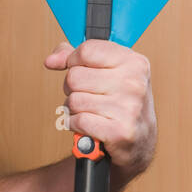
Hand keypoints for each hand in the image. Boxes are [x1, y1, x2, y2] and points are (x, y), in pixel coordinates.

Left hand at [44, 39, 156, 174]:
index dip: (74, 61)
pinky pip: (77, 121)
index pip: (86, 50)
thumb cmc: (120, 102)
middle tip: (88, 96)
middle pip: (74, 76)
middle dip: (72, 88)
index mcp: (134, 62)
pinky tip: (89, 125)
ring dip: (74, 109)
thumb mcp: (108, 71)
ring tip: (91, 111)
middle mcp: (134, 83)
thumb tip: (51, 60)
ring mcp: (128, 108)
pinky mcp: (119, 132)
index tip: (80, 69)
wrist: (139, 141)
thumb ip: (77, 57)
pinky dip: (75, 124)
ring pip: (73, 100)